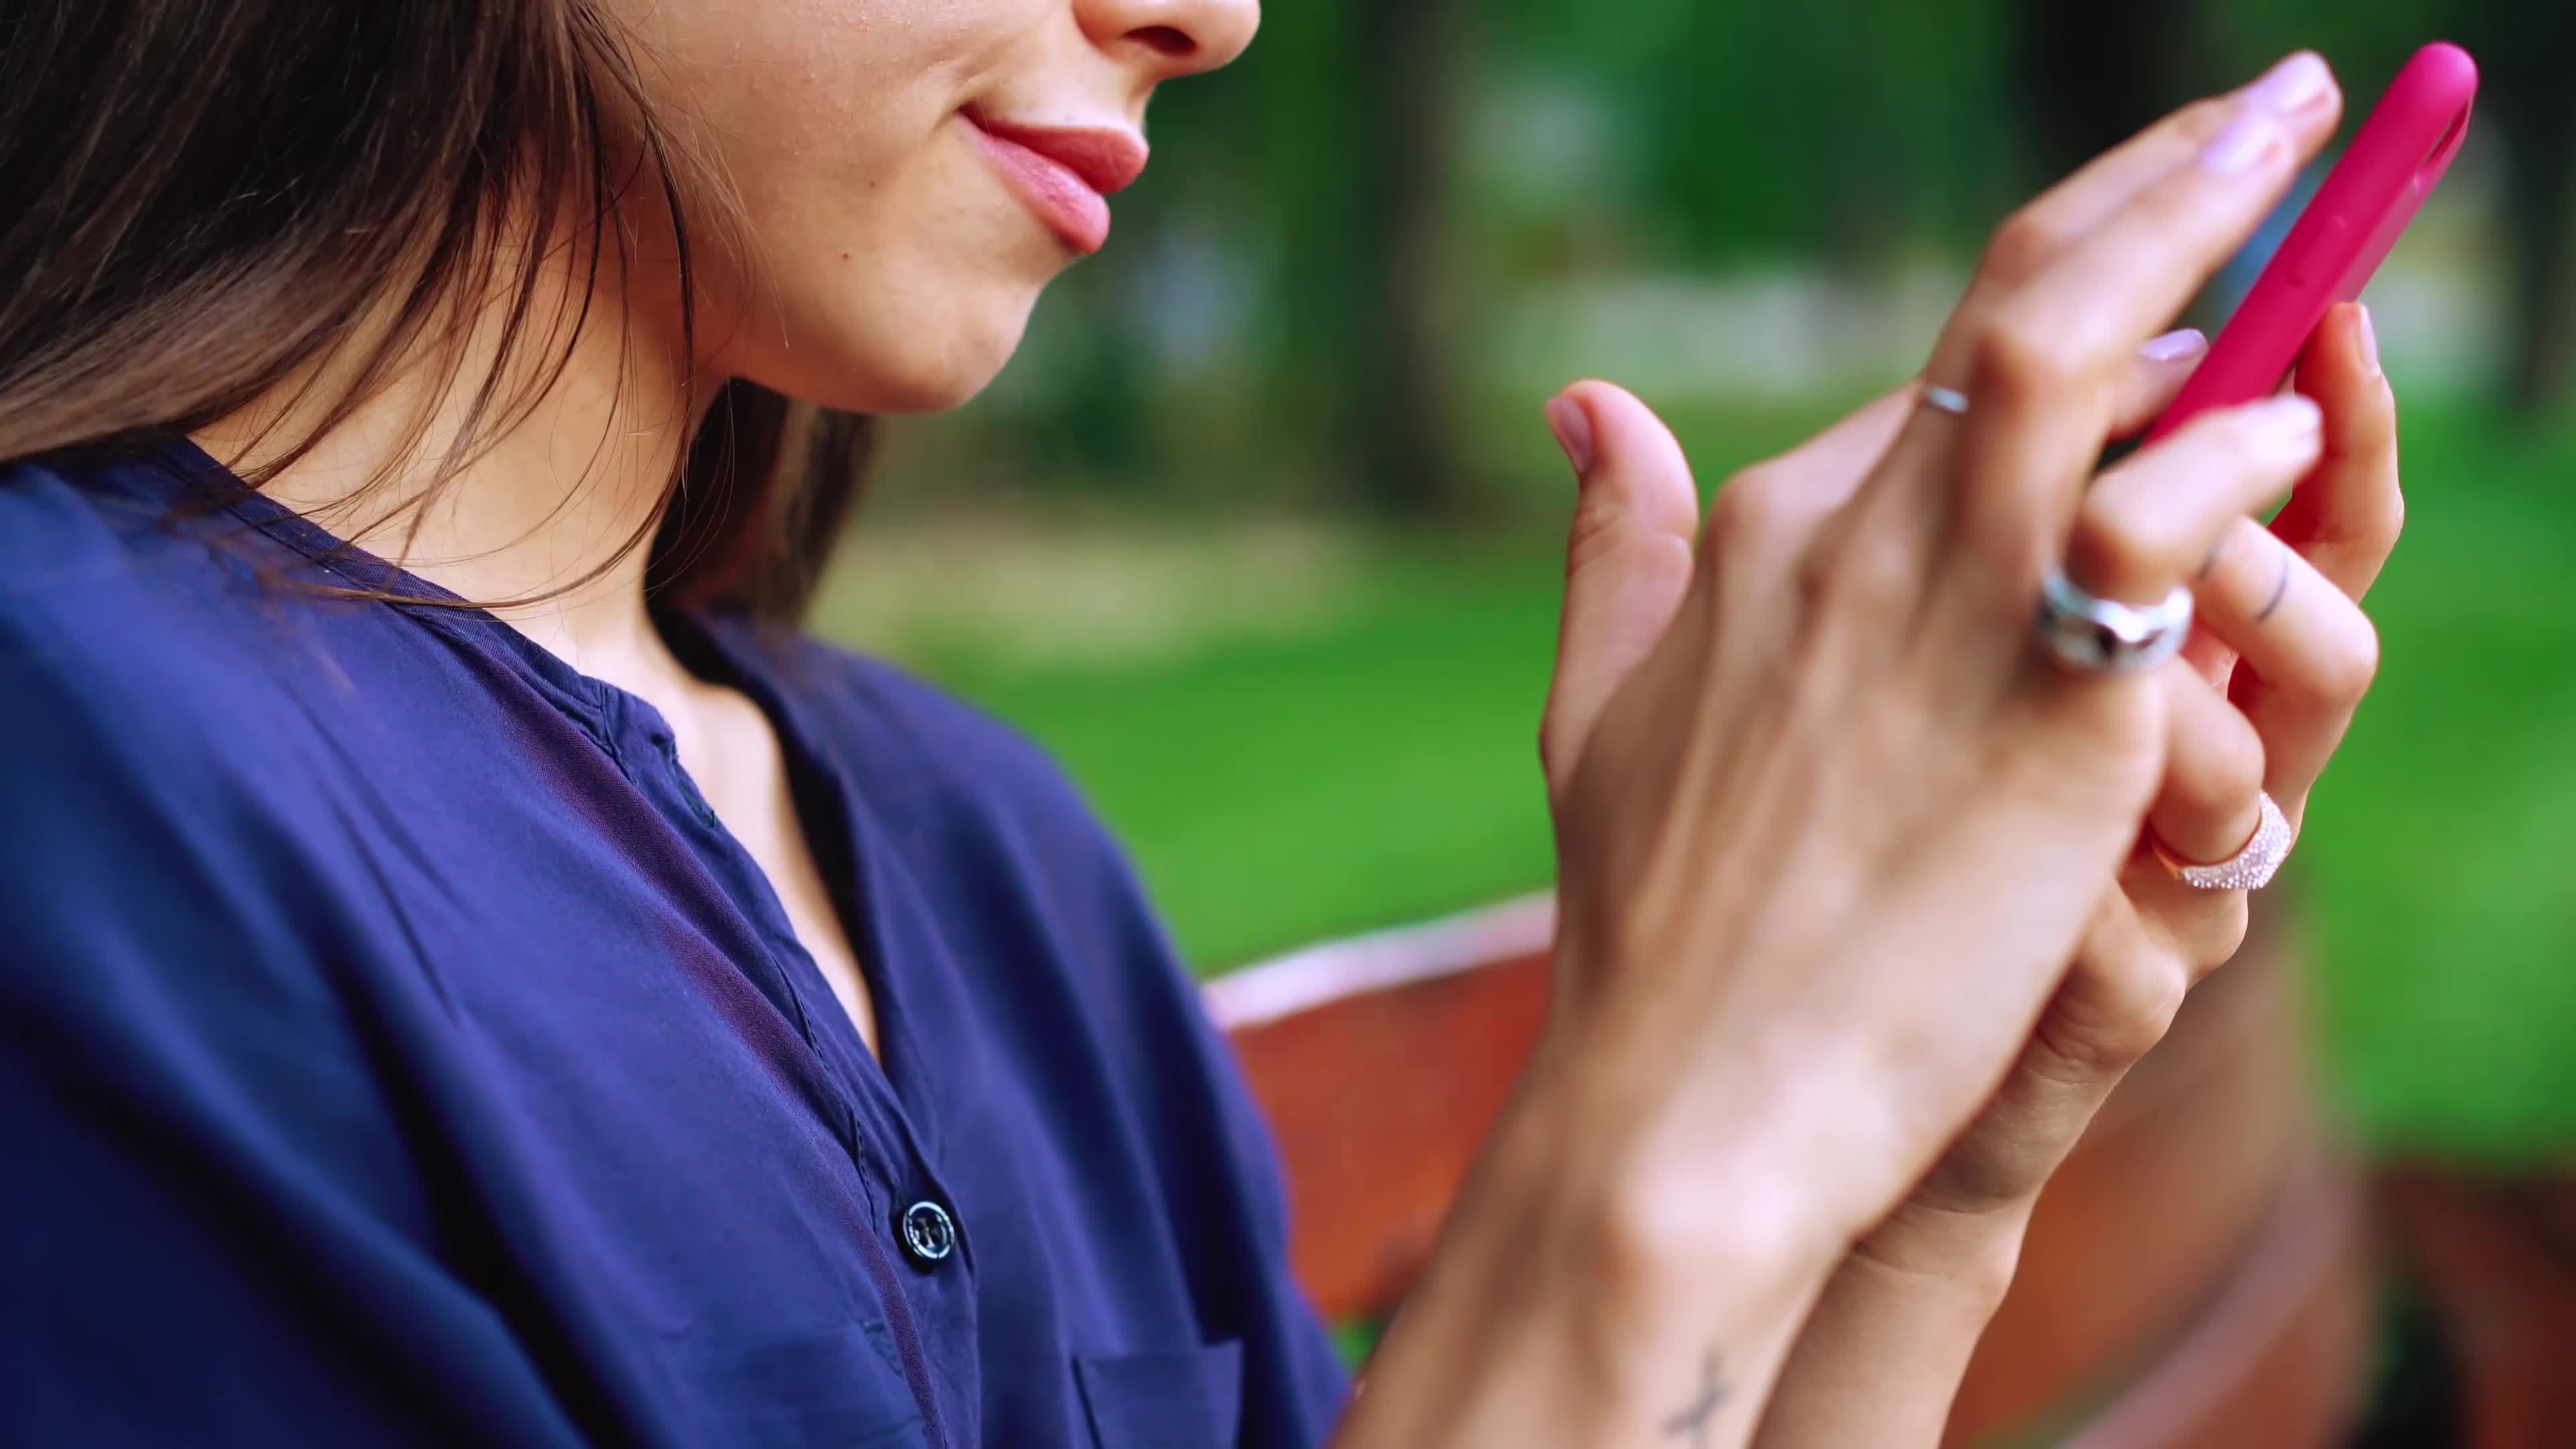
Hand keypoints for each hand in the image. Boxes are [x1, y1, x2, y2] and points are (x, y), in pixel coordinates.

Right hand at [1525, 53, 2347, 1307]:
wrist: (1684, 1098)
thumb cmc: (1649, 928)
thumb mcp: (1598, 708)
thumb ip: (1614, 545)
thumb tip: (1584, 403)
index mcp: (1765, 526)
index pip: (1944, 372)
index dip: (2076, 297)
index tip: (2171, 259)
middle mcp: (1855, 528)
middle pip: (2025, 299)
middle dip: (2168, 175)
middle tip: (2274, 98)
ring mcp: (1949, 602)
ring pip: (2093, 353)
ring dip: (2216, 252)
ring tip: (2317, 197)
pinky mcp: (2051, 704)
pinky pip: (2167, 519)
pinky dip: (2242, 454)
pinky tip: (2299, 437)